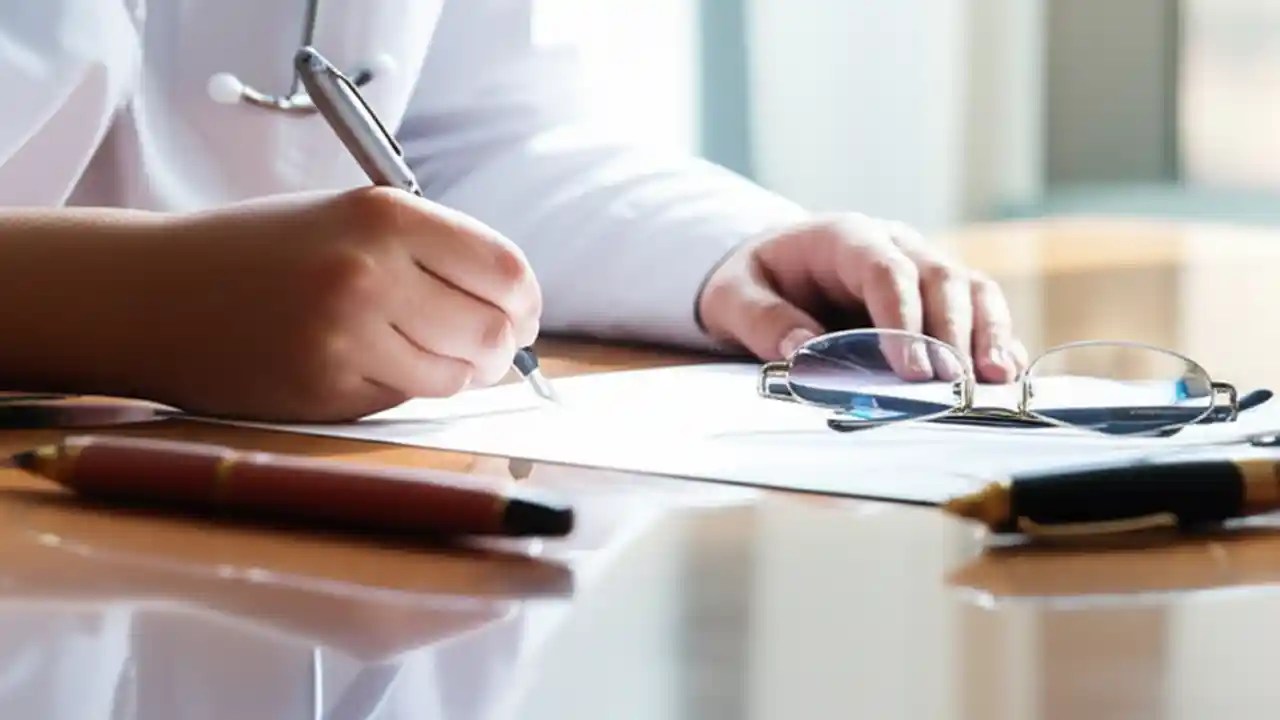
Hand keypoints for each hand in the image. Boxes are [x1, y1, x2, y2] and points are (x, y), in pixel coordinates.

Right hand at [124, 188, 539, 420]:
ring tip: (421, 353)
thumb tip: (513, 306)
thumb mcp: (347, 218)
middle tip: (488, 349)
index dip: (527, 301)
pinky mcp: (326, 389)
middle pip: (492, 330)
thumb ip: (428, 251)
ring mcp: (347, 336)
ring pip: (456, 375)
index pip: (505, 269)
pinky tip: (366, 365)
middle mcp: (371, 272)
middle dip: (501, 348)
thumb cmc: (261, 252)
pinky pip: (404, 399)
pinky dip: (403, 389)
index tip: (525, 316)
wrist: (154, 292)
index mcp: (385, 214)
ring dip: (456, 373)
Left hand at [696, 213, 1026, 381]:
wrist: (771, 270)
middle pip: (940, 277)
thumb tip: (801, 350)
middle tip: (955, 384)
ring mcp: (922, 267)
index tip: (911, 367)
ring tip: (996, 379)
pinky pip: (979, 310)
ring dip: (988, 333)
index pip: (885, 271)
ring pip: (971, 289)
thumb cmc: (754, 281)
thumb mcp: (732, 296)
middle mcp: (894, 244)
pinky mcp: (937, 297)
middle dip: (954, 332)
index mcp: (845, 237)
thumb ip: (761, 319)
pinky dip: (995, 340)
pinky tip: (1002, 375)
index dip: (903, 318)